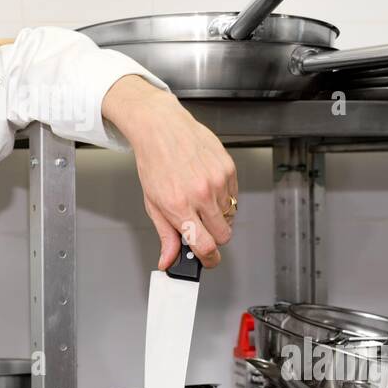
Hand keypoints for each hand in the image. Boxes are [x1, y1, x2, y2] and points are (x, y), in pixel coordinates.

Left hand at [101, 76, 237, 269]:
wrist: (161, 127)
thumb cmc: (154, 162)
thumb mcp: (153, 203)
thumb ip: (165, 234)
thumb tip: (168, 260)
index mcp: (179, 206)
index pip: (205, 246)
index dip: (209, 259)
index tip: (208, 260)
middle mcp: (201, 194)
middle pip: (224, 235)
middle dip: (214, 237)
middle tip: (201, 226)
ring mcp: (217, 181)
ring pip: (230, 216)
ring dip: (218, 215)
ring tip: (200, 198)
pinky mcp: (228, 168)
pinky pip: (234, 196)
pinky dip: (224, 197)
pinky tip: (207, 184)